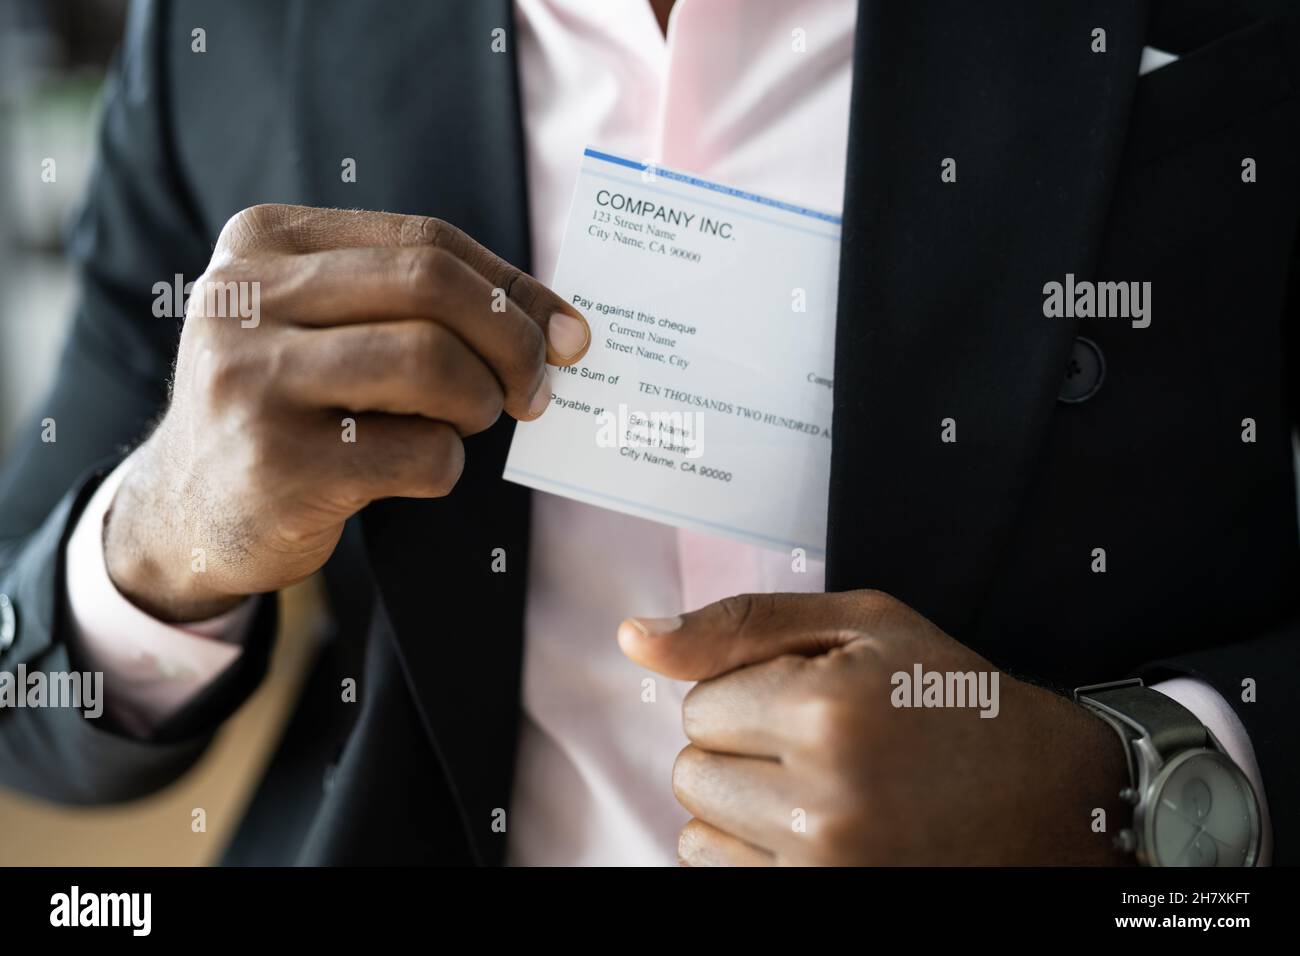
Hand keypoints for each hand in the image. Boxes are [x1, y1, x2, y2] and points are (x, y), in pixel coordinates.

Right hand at [106, 204, 588, 620]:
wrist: (189, 506)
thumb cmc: (290, 403)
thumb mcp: (328, 325)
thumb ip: (424, 305)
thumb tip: (564, 329)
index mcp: (264, 242)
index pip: (425, 241)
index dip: (514, 288)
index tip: (568, 334)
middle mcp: (246, 298)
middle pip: (431, 287)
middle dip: (512, 341)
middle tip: (534, 389)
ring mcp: (253, 381)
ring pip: (430, 363)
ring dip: (479, 403)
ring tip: (464, 424)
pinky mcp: (277, 464)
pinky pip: (420, 453)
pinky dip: (445, 464)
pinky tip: (413, 469)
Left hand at [619, 591, 1131, 864]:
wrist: (1051, 800)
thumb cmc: (956, 702)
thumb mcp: (863, 626)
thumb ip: (740, 626)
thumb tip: (635, 638)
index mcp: (825, 710)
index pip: (697, 704)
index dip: (750, 692)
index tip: (811, 698)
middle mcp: (819, 798)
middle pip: (690, 769)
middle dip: (738, 747)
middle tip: (817, 741)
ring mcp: (823, 866)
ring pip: (698, 827)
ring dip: (740, 803)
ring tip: (820, 786)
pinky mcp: (824, 902)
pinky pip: (723, 874)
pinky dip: (753, 849)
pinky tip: (817, 826)